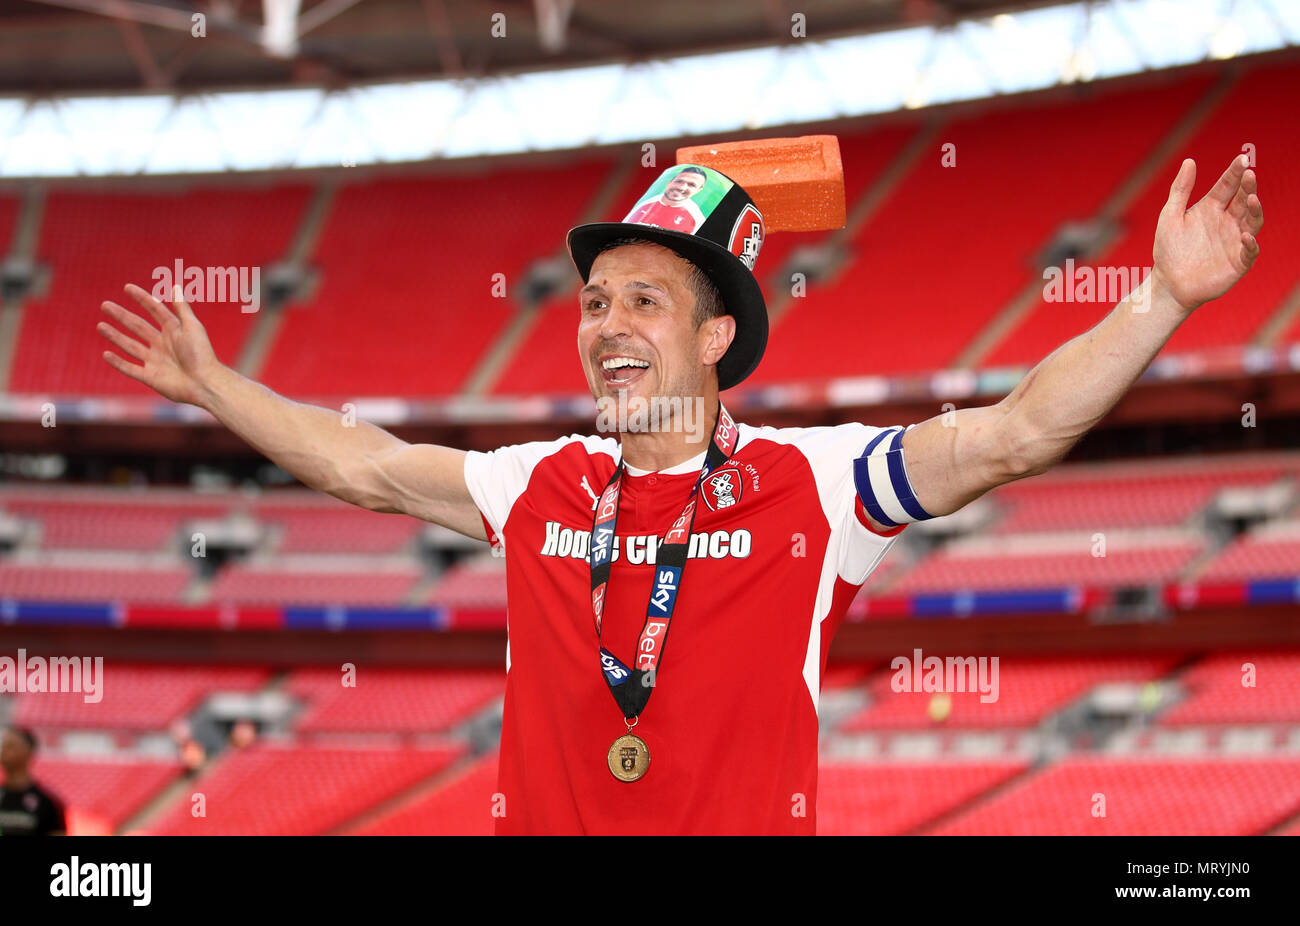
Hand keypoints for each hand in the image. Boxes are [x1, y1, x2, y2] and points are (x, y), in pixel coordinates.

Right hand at [98, 284, 223, 406]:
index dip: (142, 299)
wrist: (204, 383)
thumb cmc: (201, 354)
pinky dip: (118, 363)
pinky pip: (130, 369)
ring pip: (130, 346)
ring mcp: (155, 361)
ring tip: (100, 325)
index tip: (127, 287)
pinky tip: (106, 354)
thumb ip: (182, 308)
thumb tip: (175, 285)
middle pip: (137, 327)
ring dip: (115, 336)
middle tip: (105, 305)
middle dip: (121, 316)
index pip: (155, 311)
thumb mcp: (192, 327)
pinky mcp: (150, 377)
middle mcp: (163, 345)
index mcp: (174, 331)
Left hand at [1151, 155, 1262, 312]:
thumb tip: (1189, 161)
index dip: (1235, 172)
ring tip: (1252, 199)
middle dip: (1248, 187)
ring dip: (1255, 210)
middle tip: (1249, 174)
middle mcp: (1227, 221)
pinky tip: (1244, 236)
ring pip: (1252, 221)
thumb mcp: (1169, 216)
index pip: (1228, 185)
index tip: (1242, 159)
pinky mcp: (1238, 262)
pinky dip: (1250, 243)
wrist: (1168, 284)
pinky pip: (1249, 251)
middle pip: (1243, 200)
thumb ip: (1180, 190)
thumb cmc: (1168, 250)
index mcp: (1212, 208)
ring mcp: (1235, 241)